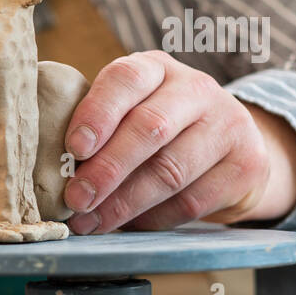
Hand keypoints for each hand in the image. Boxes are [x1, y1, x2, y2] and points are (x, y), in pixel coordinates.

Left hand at [61, 50, 295, 232]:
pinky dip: (153, 218)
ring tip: (91, 222)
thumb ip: (97, 130)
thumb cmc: (156, 129)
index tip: (74, 148)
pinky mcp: (246, 163)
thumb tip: (49, 171)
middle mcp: (195, 88)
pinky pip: (191, 200)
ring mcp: (228, 124)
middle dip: (107, 169)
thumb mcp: (129, 113)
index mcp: (155, 68)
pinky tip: (128, 226)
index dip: (98, 112)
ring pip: (170, 170)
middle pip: (150, 128)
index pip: (126, 78)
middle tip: (76, 200)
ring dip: (124, 203)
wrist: (230, 148)